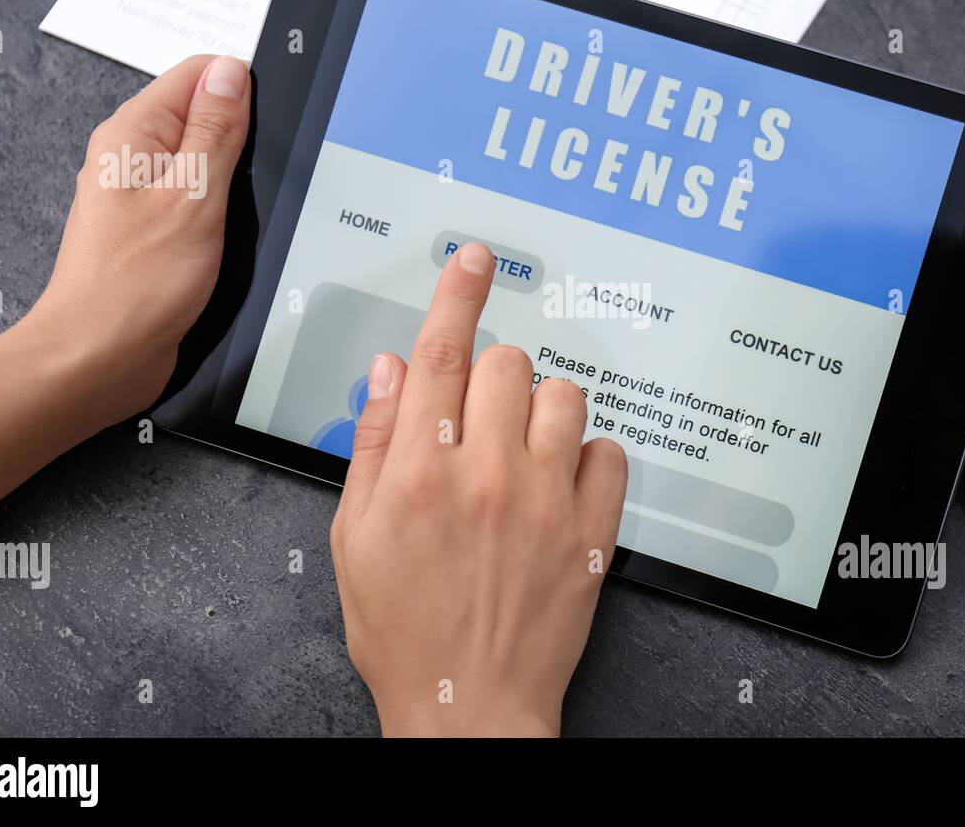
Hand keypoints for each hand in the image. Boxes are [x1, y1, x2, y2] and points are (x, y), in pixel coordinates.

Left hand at [0, 54, 249, 530]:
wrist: (101, 356)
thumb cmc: (137, 285)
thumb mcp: (196, 196)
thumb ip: (217, 131)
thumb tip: (232, 73)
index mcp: (134, 133)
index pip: (197, 74)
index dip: (240, 90)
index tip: (264, 128)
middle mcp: (131, 157)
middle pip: (202, 115)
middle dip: (240, 142)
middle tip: (249, 184)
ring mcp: (140, 194)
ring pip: (204, 161)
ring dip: (232, 183)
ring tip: (234, 217)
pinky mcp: (153, 229)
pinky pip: (197, 200)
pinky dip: (219, 212)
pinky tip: (225, 238)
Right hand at [330, 243, 627, 736]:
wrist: (468, 704)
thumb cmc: (404, 628)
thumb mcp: (355, 537)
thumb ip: (374, 443)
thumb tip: (390, 370)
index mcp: (422, 474)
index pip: (441, 354)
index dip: (457, 295)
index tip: (476, 259)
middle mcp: (489, 476)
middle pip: (508, 364)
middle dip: (490, 376)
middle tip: (478, 420)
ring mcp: (548, 502)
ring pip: (565, 396)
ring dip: (541, 409)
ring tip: (522, 450)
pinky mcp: (592, 530)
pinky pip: (609, 452)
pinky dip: (587, 455)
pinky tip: (560, 482)